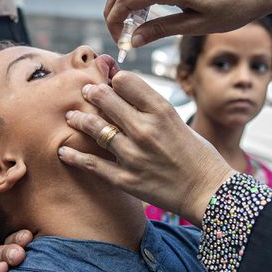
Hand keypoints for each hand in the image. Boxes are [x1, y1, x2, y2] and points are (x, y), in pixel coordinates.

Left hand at [59, 71, 232, 222]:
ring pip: (95, 128)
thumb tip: (123, 85)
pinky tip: (63, 151)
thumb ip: (150, 107)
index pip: (126, 81)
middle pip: (106, 99)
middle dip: (92, 93)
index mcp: (162, 111)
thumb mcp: (177, 122)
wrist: (208, 192)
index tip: (110, 82)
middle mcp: (145, 130)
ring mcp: (133, 155)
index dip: (114, 78)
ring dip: (78, 119)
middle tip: (85, 93)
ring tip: (71, 117)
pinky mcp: (125, 180)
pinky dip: (74, 156)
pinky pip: (91, 163)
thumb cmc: (197, 154)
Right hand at [103, 0, 271, 46]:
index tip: (119, 40)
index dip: (114, 21)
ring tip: (133, 21)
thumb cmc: (234, 8)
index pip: (125, 0)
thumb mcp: (197, 26)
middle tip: (119, 32)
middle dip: (112, 9)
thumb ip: (162, 29)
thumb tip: (134, 41)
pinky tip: (147, 7)